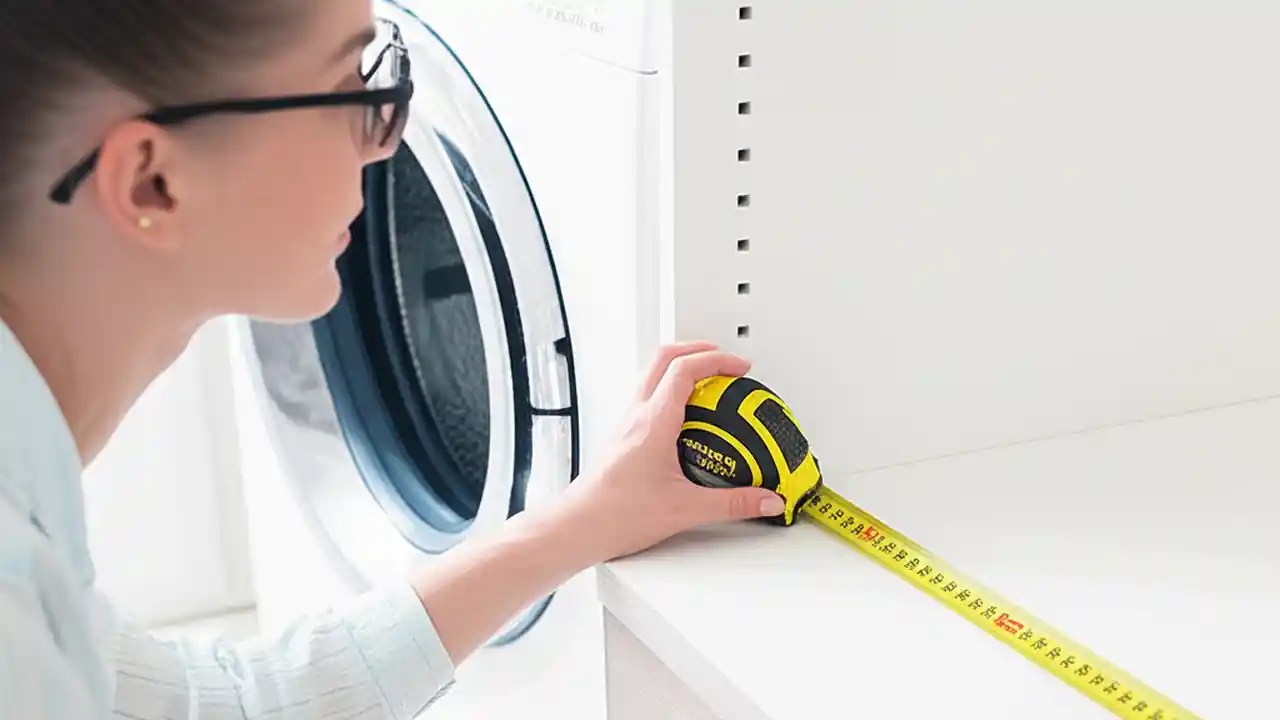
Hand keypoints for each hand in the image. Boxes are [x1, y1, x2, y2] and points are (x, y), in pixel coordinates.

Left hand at [561, 341, 785, 562]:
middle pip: (665, 357)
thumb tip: (764, 499)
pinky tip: (686, 417)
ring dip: (682, 367)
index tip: (740, 367)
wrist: (581, 526)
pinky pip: (648, 396)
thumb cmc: (617, 514)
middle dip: (699, 349)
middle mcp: (637, 414)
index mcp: (654, 421)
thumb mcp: (687, 509)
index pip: (685, 369)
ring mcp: (627, 422)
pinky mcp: (623, 434)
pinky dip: (671, 391)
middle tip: (725, 361)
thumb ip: (733, 503)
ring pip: (653, 374)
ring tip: (708, 383)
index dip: (717, 359)